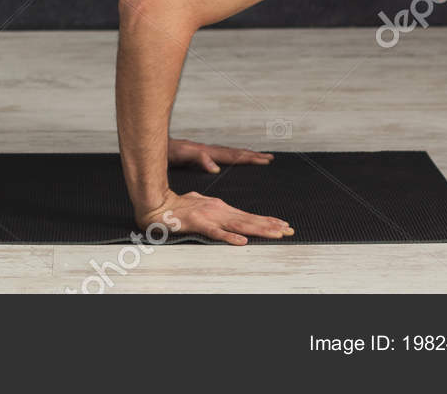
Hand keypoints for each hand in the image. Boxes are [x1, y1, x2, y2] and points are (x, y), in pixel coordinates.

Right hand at [137, 189, 293, 245]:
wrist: (156, 204)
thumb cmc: (177, 207)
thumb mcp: (200, 204)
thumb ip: (212, 209)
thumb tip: (223, 211)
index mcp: (219, 207)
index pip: (248, 216)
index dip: (266, 221)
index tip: (283, 225)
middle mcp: (218, 210)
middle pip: (248, 220)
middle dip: (270, 225)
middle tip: (289, 230)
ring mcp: (209, 216)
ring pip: (238, 225)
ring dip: (258, 230)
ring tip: (275, 234)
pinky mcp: (198, 223)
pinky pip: (215, 233)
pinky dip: (229, 237)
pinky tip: (241, 242)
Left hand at [168, 138, 272, 171]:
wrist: (156, 143)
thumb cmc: (168, 151)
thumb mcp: (182, 155)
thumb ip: (199, 159)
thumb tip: (216, 168)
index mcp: (207, 152)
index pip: (233, 155)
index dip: (248, 158)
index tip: (264, 160)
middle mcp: (208, 150)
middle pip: (234, 152)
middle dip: (252, 155)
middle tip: (269, 158)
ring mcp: (205, 151)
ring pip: (230, 153)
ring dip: (245, 155)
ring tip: (260, 157)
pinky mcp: (201, 154)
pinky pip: (222, 155)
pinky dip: (233, 156)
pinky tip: (236, 159)